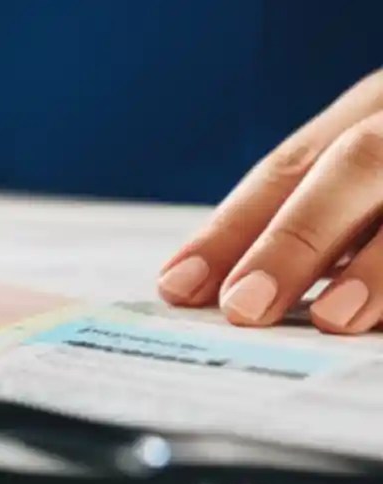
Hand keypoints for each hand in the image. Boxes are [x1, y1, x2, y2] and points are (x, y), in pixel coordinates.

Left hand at [159, 69, 382, 334]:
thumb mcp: (371, 174)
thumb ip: (321, 220)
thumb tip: (217, 290)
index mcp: (377, 108)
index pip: (291, 166)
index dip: (232, 226)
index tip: (177, 285)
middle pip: (357, 166)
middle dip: (296, 237)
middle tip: (245, 305)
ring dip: (381, 264)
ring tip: (339, 319)